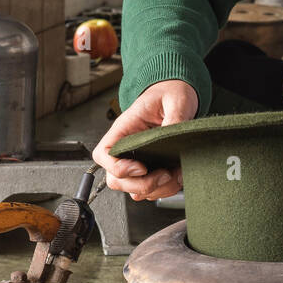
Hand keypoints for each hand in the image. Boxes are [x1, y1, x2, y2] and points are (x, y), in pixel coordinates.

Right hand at [92, 79, 197, 200]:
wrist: (178, 94)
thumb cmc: (170, 93)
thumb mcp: (176, 100)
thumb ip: (175, 117)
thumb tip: (174, 135)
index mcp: (125, 128)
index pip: (104, 154)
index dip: (117, 167)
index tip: (141, 168)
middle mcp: (127, 146)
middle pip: (115, 179)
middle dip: (140, 184)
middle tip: (164, 175)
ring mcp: (138, 158)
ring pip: (132, 188)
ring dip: (155, 189)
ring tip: (174, 176)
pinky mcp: (151, 166)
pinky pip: (149, 188)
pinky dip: (164, 189)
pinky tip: (177, 176)